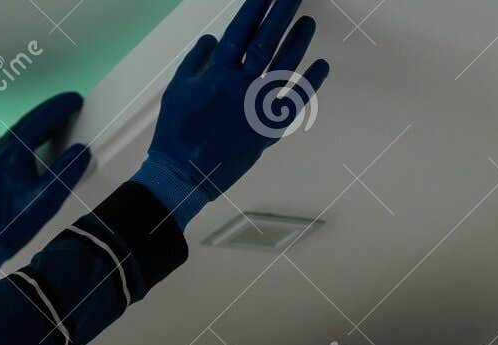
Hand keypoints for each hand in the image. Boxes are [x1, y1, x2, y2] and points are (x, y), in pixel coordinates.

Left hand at [0, 91, 92, 289]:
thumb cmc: (14, 224)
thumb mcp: (47, 198)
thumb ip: (66, 171)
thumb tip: (81, 150)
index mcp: (13, 153)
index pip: (39, 120)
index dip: (58, 108)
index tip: (75, 99)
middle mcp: (1, 152)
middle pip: (28, 122)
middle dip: (50, 111)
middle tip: (70, 105)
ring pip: (20, 134)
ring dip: (40, 125)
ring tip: (59, 122)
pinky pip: (15, 146)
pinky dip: (31, 139)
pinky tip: (39, 147)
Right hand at [133, 0, 329, 227]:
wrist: (183, 175)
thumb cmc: (175, 133)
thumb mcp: (176, 91)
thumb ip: (195, 61)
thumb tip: (212, 39)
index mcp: (215, 75)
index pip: (239, 32)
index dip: (255, 9)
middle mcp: (239, 86)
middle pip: (265, 41)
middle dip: (281, 14)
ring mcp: (256, 108)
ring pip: (283, 66)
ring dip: (298, 41)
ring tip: (307, 22)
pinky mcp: (267, 129)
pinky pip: (294, 102)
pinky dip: (310, 83)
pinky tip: (322, 64)